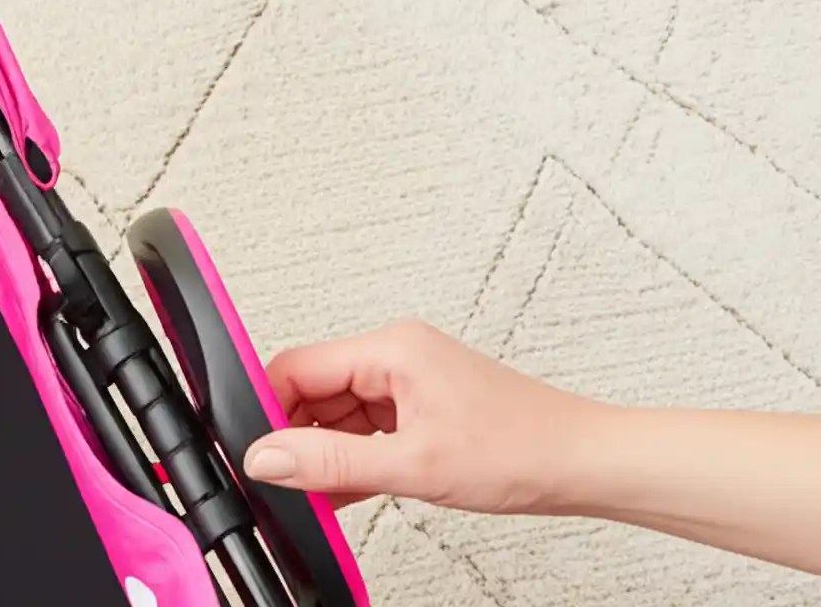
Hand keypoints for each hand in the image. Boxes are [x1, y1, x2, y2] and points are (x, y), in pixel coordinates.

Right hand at [242, 319, 603, 513]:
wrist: (581, 462)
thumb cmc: (520, 449)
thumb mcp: (412, 465)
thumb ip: (329, 463)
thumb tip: (267, 456)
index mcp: (390, 349)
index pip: (296, 366)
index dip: (269, 410)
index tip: (259, 452)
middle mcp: (395, 355)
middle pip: (313, 390)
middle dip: (299, 438)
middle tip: (297, 482)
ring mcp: (408, 381)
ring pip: (337, 414)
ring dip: (329, 454)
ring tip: (337, 491)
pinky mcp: (419, 406)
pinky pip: (365, 428)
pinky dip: (354, 459)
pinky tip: (354, 489)